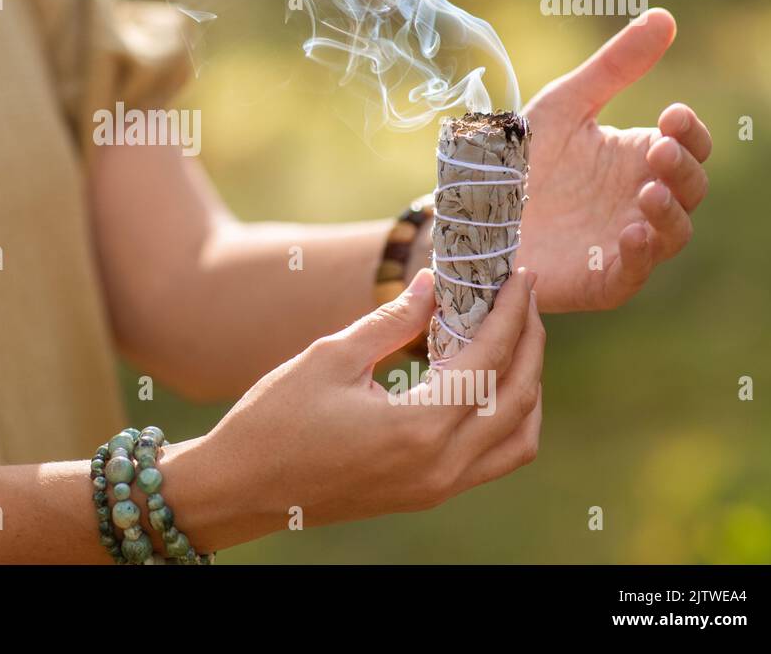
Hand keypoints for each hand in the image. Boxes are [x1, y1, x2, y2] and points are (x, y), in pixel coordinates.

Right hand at [187, 268, 543, 536]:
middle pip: (518, 398)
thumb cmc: (274, 420)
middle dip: (530, 341)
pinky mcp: (426, 494)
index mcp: (418, 428)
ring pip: (518, 438)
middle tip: (523, 296)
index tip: (519, 276)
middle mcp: (440, 466)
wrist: (240, 489)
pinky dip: (507, 418)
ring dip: (527, 385)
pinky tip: (488, 383)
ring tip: (515, 338)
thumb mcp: (330, 358)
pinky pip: (494, 459)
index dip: (510, 313)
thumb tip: (434, 284)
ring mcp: (437, 487)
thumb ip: (391, 322)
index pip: (490, 360)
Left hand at [519, 9, 711, 312]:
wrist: (465, 212)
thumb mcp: (563, 106)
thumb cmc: (516, 158)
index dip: (690, 133)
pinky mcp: (600, 280)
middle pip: (689, 188)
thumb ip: (612, 68)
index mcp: (635, 158)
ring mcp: (623, 242)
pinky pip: (634, 273)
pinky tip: (629, 232)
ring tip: (647, 191)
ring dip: (669, 212)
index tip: (671, 114)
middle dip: (682, 169)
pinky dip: (639, 255)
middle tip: (659, 151)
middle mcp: (637, 200)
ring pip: (673, 234)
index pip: (686, 145)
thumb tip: (664, 17)